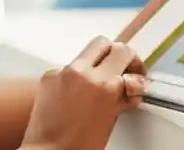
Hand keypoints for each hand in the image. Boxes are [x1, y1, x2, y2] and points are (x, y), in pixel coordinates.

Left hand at [22, 37, 145, 149]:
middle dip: (114, 54)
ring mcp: (63, 72)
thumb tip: (131, 87)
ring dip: (95, 64)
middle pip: (104, 44)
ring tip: (97, 85)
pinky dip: (75, 76)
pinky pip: (67, 67)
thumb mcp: (110, 120)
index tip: (134, 73)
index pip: (125, 53)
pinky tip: (76, 94)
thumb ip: (122, 97)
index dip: (134, 62)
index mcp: (103, 84)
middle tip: (119, 70)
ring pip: (85, 54)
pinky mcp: (48, 76)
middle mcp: (82, 72)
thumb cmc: (78, 145)